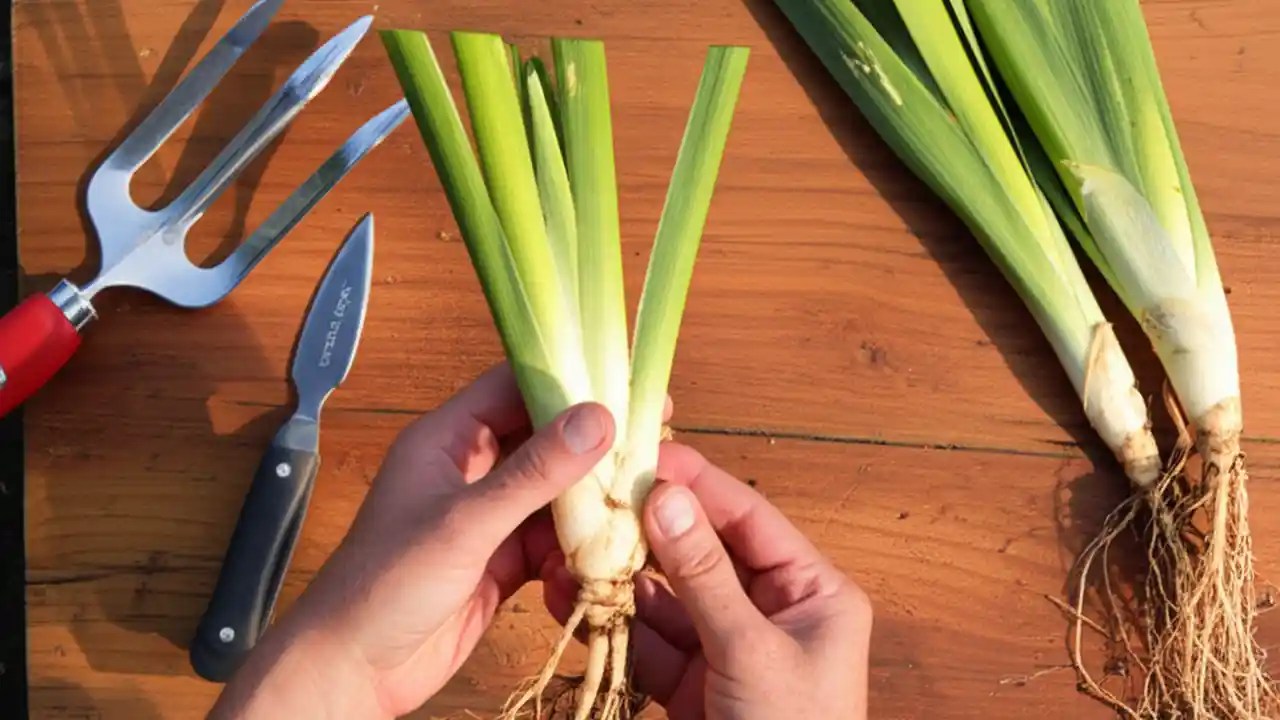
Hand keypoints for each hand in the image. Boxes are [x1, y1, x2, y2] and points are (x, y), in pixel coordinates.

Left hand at [210, 364, 617, 718]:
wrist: (353, 671)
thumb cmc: (386, 583)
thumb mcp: (465, 522)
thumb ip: (533, 473)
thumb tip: (598, 419)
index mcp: (447, 440)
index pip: (512, 387)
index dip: (568, 379)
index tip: (626, 382)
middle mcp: (469, 471)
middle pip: (542, 439)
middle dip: (593, 444)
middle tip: (655, 440)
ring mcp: (486, 518)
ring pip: (552, 493)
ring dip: (593, 498)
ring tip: (646, 497)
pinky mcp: (500, 563)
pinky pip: (550, 541)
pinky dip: (579, 545)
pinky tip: (612, 550)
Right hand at [544, 444, 872, 719]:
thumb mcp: (752, 654)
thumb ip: (706, 577)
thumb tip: (666, 498)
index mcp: (813, 594)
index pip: (749, 518)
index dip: (698, 483)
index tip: (645, 453)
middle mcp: (773, 613)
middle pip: (702, 552)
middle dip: (647, 529)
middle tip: (594, 495)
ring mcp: (729, 650)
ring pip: (668, 597)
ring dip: (622, 575)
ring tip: (570, 544)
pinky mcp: (692, 687)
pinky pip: (651, 642)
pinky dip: (615, 623)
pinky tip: (575, 595)